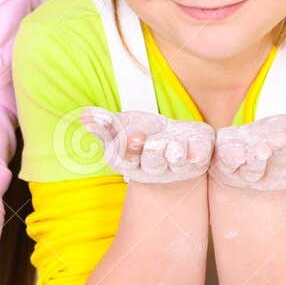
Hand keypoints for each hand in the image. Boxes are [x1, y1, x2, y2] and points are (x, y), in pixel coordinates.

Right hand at [78, 108, 214, 183]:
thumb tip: (85, 116)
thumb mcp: (120, 125)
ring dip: (176, 155)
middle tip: (154, 143)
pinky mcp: (198, 160)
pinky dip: (199, 155)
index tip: (133, 136)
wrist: (173, 138)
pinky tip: (197, 151)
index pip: (127, 158)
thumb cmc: (141, 132)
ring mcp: (177, 167)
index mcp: (130, 161)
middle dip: (153, 154)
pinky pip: (200, 159)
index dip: (130, 149)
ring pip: (176, 163)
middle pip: (152, 164)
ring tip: (175, 147)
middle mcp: (153, 169)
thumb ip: (104, 123)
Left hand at [210, 115, 285, 191]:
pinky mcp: (226, 169)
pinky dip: (232, 159)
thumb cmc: (277, 136)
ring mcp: (249, 176)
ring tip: (260, 148)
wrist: (243, 142)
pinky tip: (236, 152)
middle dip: (280, 152)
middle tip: (279, 137)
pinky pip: (229, 167)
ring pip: (254, 171)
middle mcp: (273, 178)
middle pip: (280, 168)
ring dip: (257, 160)